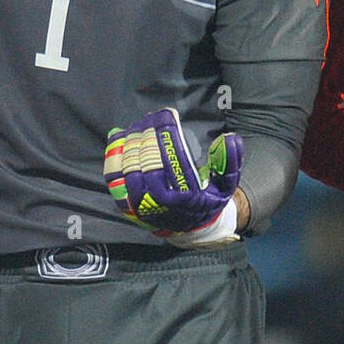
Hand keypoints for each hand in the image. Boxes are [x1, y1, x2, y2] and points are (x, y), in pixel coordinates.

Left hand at [105, 107, 240, 237]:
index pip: (174, 159)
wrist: (189, 228)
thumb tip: (229, 138)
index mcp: (186, 197)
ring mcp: (141, 205)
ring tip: (138, 125)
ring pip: (129, 169)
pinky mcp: (127, 204)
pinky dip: (114, 156)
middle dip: (148, 135)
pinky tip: (118, 138)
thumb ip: (229, 162)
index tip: (169, 115)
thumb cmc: (208, 200)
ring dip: (131, 143)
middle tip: (151, 117)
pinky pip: (114, 179)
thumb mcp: (226, 185)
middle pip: (148, 162)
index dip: (169, 134)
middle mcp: (161, 203)